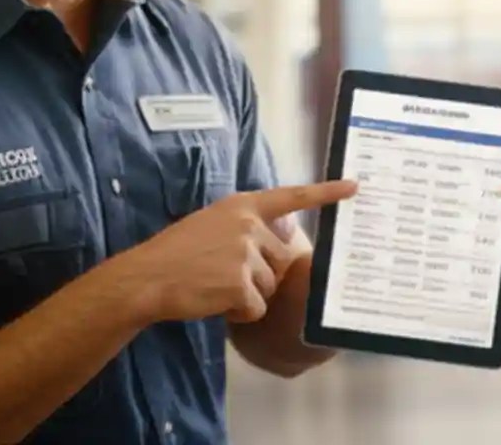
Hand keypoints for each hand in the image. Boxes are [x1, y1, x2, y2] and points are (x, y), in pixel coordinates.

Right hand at [132, 181, 357, 323]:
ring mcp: (245, 253)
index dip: (326, 192)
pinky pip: (257, 308)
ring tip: (212, 285)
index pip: (292, 196)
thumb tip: (281, 246)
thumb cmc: (177, 254)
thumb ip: (246, 228)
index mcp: (242, 206)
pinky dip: (239, 313)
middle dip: (258, 274)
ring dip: (247, 295)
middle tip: (220, 273)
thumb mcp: (212, 224)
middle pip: (280, 260)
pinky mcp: (241, 283)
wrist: (146, 278)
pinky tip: (214, 302)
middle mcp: (248, 225)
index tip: (354, 187)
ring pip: (270, 286)